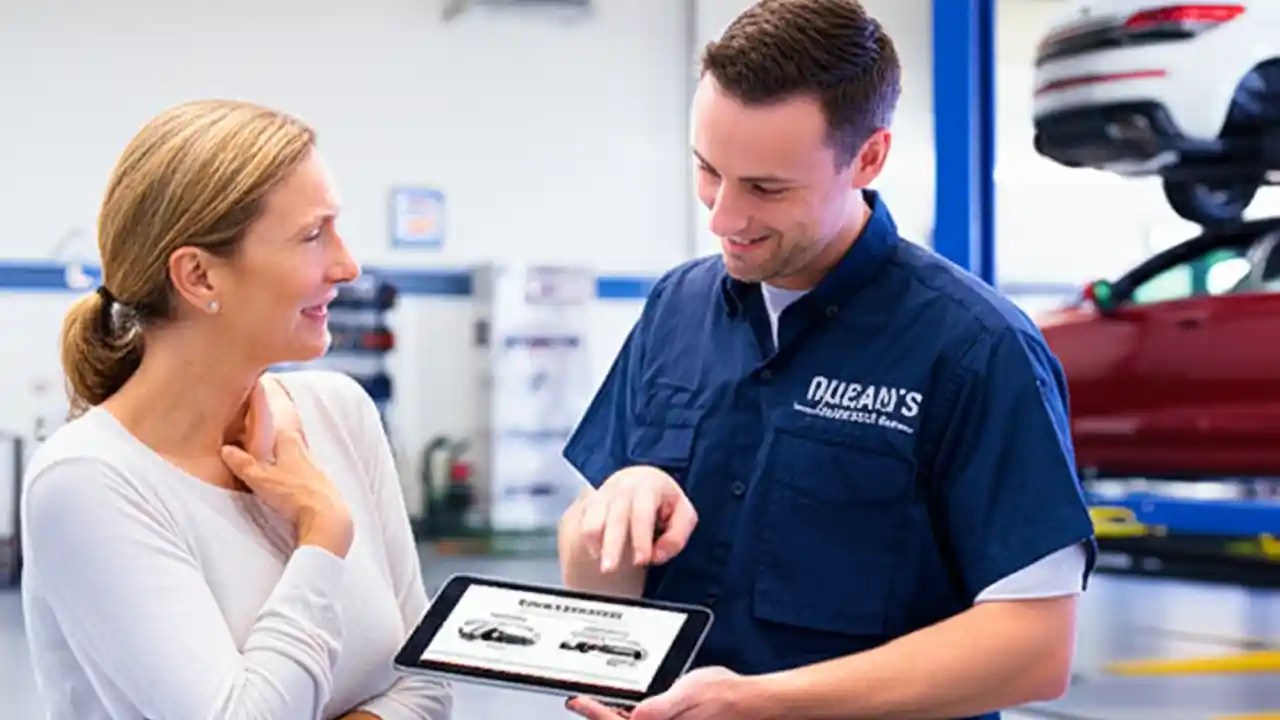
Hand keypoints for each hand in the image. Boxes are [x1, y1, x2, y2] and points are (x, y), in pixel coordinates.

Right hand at [222, 384, 351, 556]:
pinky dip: (288, 445)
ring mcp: (309, 461)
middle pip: (289, 420)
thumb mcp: (262, 479)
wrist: (328, 517)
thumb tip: (225, 449)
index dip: (272, 393)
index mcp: (290, 440)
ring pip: (294, 436)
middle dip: (280, 405)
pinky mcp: (313, 477)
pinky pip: (297, 453)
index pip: (280, 409)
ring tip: (272, 419)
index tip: (266, 377)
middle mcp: (302, 446)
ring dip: (284, 425)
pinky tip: (285, 454)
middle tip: (270, 391)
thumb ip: (243, 464)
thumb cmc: (296, 495)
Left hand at [567, 667, 755, 719]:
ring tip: (602, 705)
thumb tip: (634, 716)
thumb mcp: (690, 690)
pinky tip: (630, 711)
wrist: (752, 704)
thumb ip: (659, 707)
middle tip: (585, 703)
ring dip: (617, 718)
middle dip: (603, 717)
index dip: (595, 713)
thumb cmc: (727, 696)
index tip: (580, 701)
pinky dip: (632, 718)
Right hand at [577, 465, 696, 572]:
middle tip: (610, 569)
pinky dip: (589, 541)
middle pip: (614, 517)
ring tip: (603, 564)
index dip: (641, 538)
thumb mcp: (683, 513)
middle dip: (611, 545)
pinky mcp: (590, 504)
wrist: (639, 479)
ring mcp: (603, 494)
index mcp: (648, 485)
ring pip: (592, 518)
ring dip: (595, 543)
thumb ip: (677, 536)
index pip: (642, 513)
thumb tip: (657, 555)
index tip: (642, 560)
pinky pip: (582, 522)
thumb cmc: (663, 500)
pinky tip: (598, 554)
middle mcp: (622, 487)